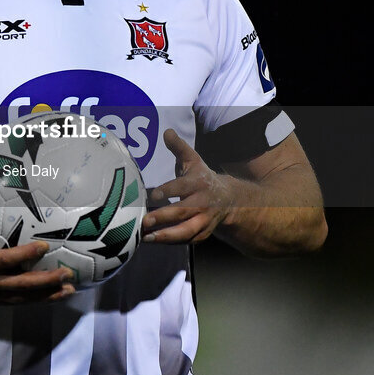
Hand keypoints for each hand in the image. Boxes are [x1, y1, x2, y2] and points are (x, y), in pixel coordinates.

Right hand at [0, 174, 75, 303]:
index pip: (6, 261)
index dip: (25, 255)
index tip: (45, 246)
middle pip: (21, 286)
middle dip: (45, 281)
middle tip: (66, 273)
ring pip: (24, 298)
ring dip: (47, 295)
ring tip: (69, 289)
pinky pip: (20, 302)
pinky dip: (38, 300)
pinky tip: (55, 296)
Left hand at [141, 129, 233, 243]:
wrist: (229, 199)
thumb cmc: (201, 177)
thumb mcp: (193, 160)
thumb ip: (179, 147)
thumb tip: (167, 131)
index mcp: (198, 183)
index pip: (182, 187)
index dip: (169, 191)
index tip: (153, 195)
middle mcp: (202, 203)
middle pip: (183, 212)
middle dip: (163, 217)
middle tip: (144, 221)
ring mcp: (203, 220)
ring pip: (186, 231)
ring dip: (166, 236)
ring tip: (145, 237)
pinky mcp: (202, 234)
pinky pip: (187, 241)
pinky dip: (171, 243)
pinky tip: (153, 241)